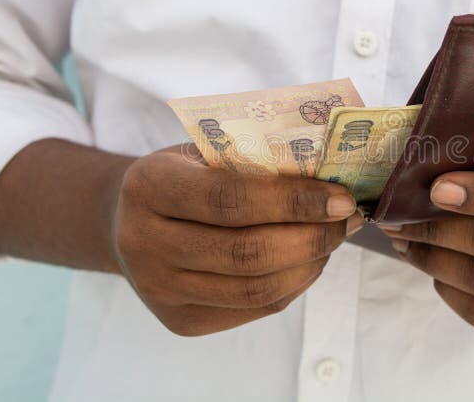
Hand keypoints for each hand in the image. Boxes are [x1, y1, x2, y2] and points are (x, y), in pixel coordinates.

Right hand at [111, 146, 362, 336]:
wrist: (126, 222)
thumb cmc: (182, 176)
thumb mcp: (203, 152)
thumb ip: (253, 161)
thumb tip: (331, 180)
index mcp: (149, 186)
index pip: (230, 200)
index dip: (293, 201)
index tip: (341, 197)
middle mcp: (144, 243)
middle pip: (247, 252)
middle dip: (312, 236)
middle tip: (347, 219)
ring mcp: (159, 290)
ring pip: (256, 288)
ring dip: (310, 264)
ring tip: (335, 238)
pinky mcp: (180, 321)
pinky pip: (255, 309)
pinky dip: (294, 284)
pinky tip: (309, 260)